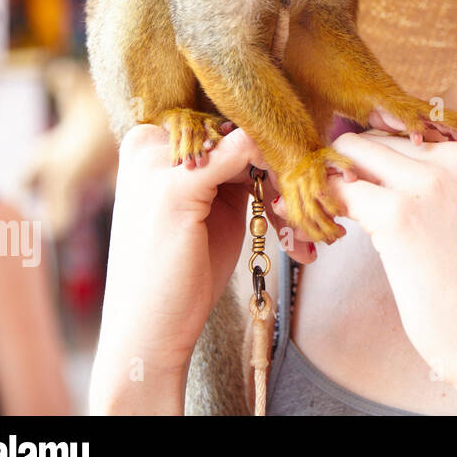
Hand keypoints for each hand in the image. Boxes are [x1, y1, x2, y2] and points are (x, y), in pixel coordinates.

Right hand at [92, 121, 295, 383]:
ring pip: (248, 145)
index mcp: (150, 144)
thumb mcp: (210, 207)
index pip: (225, 128)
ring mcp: (156, 161)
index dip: (268, 157)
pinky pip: (241, 154)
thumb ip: (233, 169)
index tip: (302, 190)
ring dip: (287, 189)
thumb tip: (276, 138)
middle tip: (309, 217)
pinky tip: (296, 231)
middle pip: (239, 134)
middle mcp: (147, 142)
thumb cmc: (181, 270)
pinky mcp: (173, 186)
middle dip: (282, 174)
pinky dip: (277, 183)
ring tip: (305, 238)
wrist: (150, 329)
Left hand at [272, 129, 456, 399]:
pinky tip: (326, 231)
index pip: (408, 136)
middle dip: (349, 165)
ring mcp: (428, 182)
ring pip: (353, 155)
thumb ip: (442, 191)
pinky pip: (340, 191)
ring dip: (332, 182)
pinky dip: (324, 206)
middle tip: (333, 201)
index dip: (377, 161)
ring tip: (324, 216)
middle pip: (377, 139)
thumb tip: (384, 179)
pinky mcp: (398, 213)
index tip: (359, 184)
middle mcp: (456, 158)